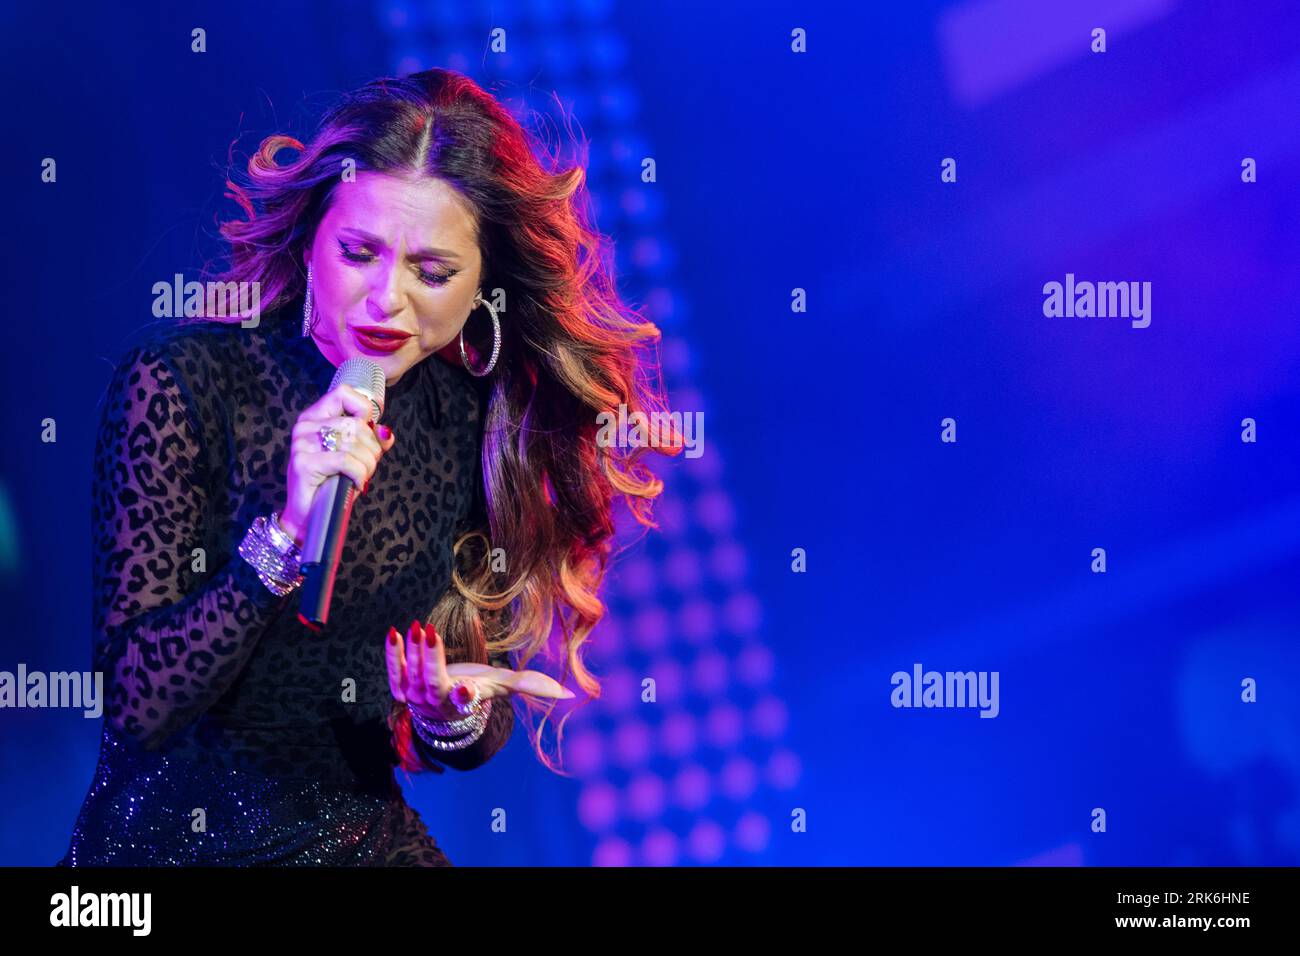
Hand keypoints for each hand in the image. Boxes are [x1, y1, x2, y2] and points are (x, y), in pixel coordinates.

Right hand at [278, 383, 396, 543]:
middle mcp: (305, 425)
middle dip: (372, 449)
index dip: (365, 410)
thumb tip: (386, 432)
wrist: (309, 516)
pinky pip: (346, 461)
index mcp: (315, 416)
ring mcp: (302, 443)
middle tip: (366, 468)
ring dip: (367, 465)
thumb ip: (372, 440)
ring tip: (360, 477)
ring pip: (354, 443)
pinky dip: (359, 474)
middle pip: (356, 424)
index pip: (344, 393)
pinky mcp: (304, 463)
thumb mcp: (357, 456)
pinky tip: (356, 484)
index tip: (371, 432)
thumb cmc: (334, 483)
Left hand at [385, 619, 573, 721]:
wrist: (441, 709)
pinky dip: (393, 655)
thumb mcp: (501, 686)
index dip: (464, 696)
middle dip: (430, 661)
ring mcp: (416, 698)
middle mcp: (437, 705)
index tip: (466, 688)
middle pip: (432, 684)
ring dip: (410, 654)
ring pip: (411, 678)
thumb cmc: (476, 691)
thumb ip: (530, 686)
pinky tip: (395, 631)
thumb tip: (569, 694)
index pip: (464, 703)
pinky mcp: (401, 688)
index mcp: (464, 705)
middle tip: (429, 632)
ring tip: (414, 626)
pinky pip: (395, 673)